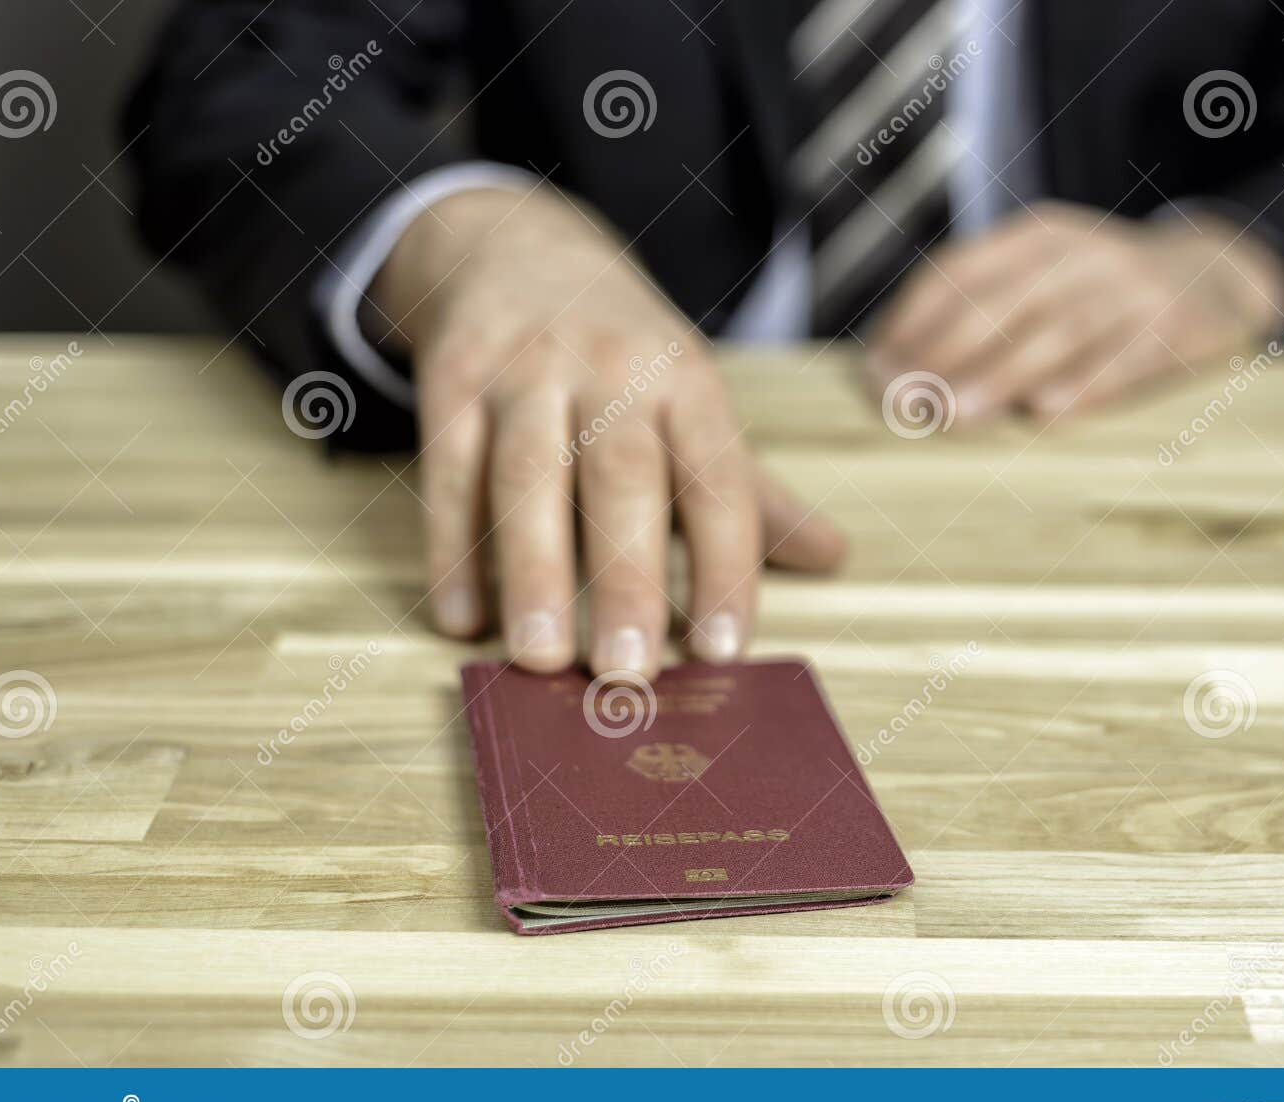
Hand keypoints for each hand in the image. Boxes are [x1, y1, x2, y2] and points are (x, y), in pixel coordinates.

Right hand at [372, 186, 845, 676]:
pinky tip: (461, 618)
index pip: (718, 478)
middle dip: (626, 578)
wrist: (519, 245)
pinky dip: (454, 546)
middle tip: (628, 673)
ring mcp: (525, 368)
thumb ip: (750, 489)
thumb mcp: (694, 402)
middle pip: (623, 478)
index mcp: (686, 379)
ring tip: (541, 660)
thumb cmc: (625, 356)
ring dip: (534, 572)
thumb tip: (833, 557)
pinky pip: (449, 471)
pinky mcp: (451, 377)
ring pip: (528, 476)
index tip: (724, 651)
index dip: (727, 565)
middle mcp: (610, 365)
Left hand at [867, 202, 1283, 421]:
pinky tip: (1046, 415)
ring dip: (999, 376)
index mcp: (1036, 236)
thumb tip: (890, 370)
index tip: (872, 372)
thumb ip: (980, 311)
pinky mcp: (1177, 327)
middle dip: (943, 355)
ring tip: (954, 416)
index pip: (958, 273)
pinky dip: (1086, 385)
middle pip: (1000, 303)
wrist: (1218, 274)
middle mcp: (1080, 253)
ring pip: (1056, 331)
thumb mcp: (1043, 277)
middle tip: (903, 403)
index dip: (910, 323)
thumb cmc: (1101, 294)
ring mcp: (1132, 288)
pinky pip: (1125, 358)